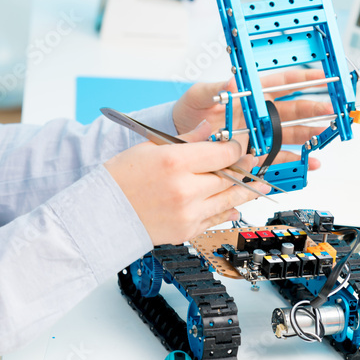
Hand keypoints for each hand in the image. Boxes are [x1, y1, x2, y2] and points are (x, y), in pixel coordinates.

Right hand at [105, 121, 268, 245]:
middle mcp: (185, 189)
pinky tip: (235, 205)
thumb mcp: (150, 148)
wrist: (102, 213)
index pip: (223, 153)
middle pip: (230, 176)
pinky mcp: (186, 230)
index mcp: (175, 162)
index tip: (239, 145)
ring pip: (229, 200)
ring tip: (258, 186)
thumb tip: (209, 128)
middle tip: (254, 163)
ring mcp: (188, 213)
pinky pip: (216, 219)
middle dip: (244, 168)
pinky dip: (228, 211)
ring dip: (245, 192)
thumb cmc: (120, 178)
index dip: (236, 148)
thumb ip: (185, 139)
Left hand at [171, 69, 333, 170]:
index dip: (304, 78)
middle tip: (332, 109)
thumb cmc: (191, 108)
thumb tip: (230, 82)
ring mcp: (261, 132)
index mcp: (252, 92)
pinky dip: (296, 159)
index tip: (324, 76)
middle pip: (294, 108)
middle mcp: (261, 112)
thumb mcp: (200, 94)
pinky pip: (279, 155)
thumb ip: (214, 88)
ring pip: (292, 131)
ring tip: (326, 134)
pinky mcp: (256, 151)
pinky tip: (310, 160)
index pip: (283, 82)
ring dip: (310, 133)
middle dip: (314, 108)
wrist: (181, 133)